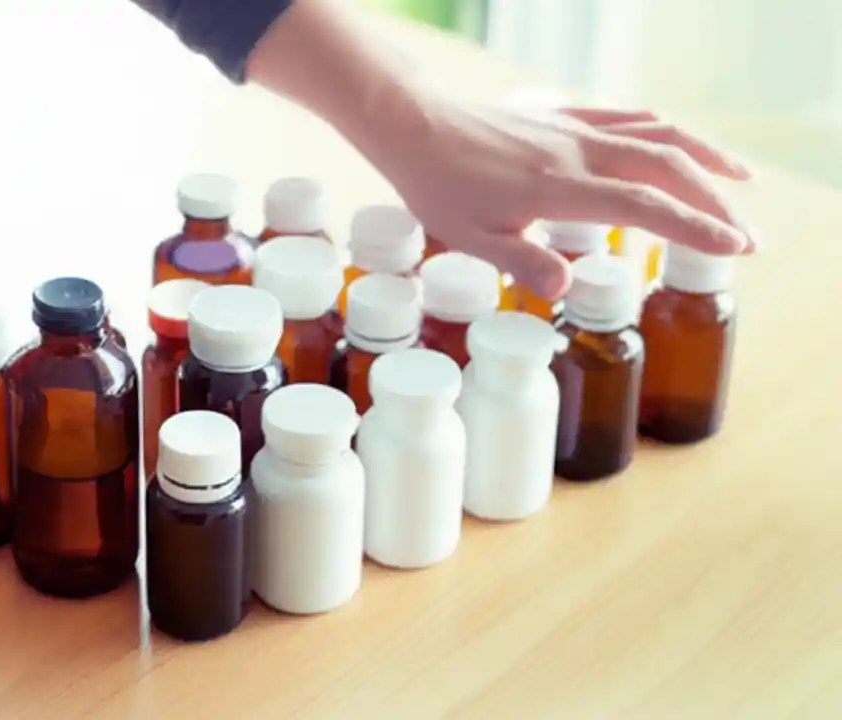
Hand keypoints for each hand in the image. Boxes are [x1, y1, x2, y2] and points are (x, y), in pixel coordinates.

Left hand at [372, 90, 754, 296]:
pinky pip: (630, 118)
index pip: (643, 207)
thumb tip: (567, 287)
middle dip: (714, 203)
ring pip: (657, 136)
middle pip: (666, 170)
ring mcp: (575, 131)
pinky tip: (683, 148)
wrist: (415, 126)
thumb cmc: (438, 185)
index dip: (693, 227)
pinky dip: (667, 132)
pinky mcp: (566, 119)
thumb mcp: (469, 237)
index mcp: (559, 189)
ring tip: (740, 184)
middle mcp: (578, 154)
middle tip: (749, 237)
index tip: (734, 246)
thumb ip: (521, 262)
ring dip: (704, 160)